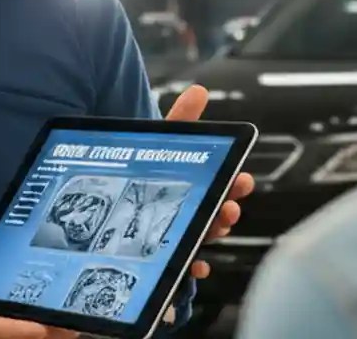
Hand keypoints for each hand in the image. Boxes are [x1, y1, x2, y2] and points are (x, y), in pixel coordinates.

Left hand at [164, 84, 256, 279]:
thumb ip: (181, 119)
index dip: (236, 184)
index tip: (243, 179)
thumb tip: (198, 90)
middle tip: (228, 206)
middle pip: (216, 212)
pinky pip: (184, 266)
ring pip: (204, 236)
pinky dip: (193, 266)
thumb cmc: (148, 169)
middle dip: (227, 210)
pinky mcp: (168, 255)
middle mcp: (195, 211)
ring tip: (215, 226)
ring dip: (214, 232)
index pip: (223, 184)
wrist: (113, 198)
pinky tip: (196, 265)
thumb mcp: (163, 142)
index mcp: (200, 185)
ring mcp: (183, 234)